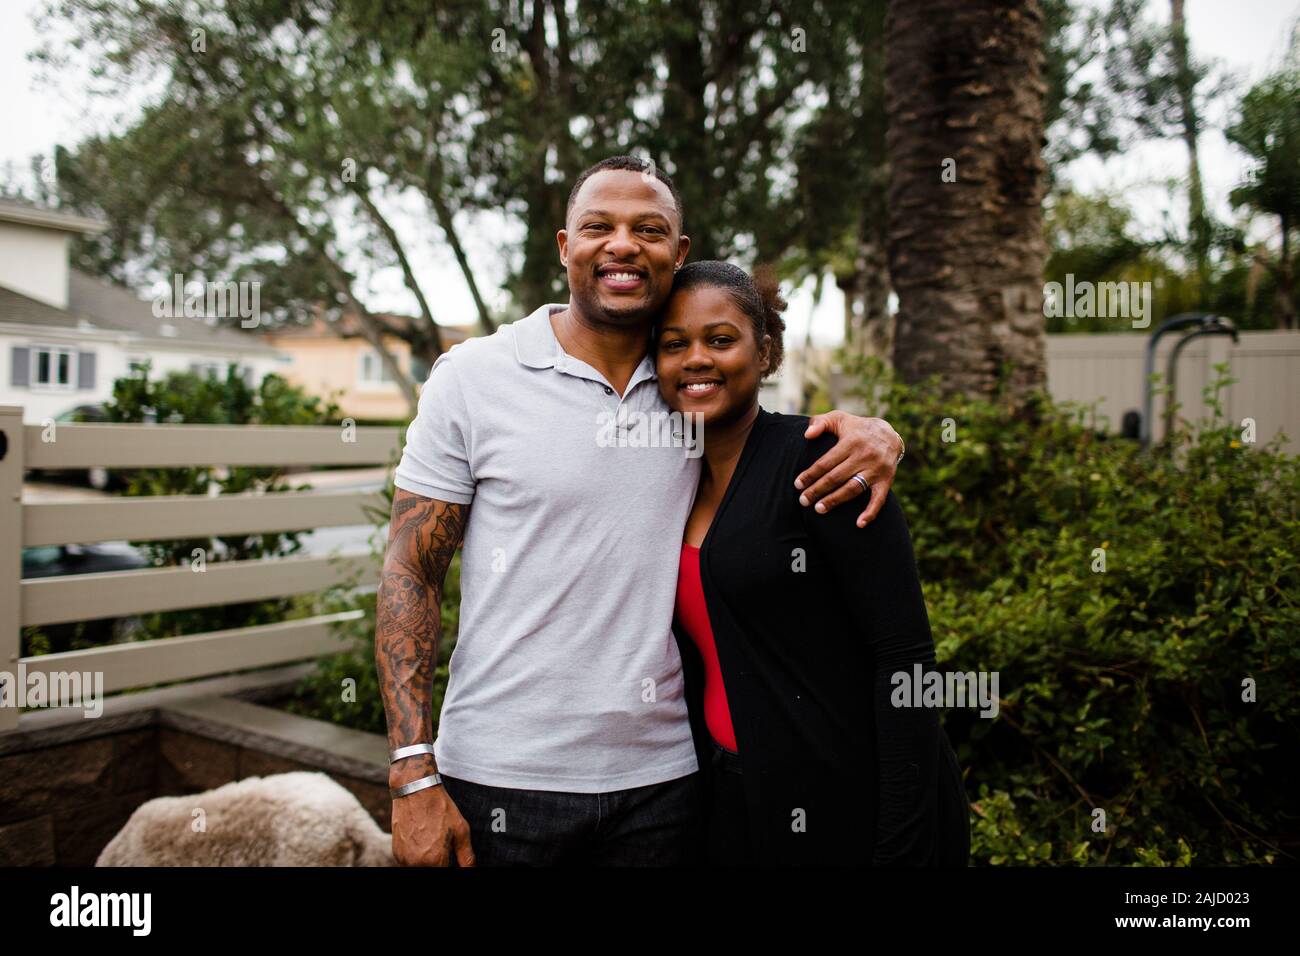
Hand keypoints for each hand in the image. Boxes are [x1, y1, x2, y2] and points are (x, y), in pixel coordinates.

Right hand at [391, 776, 475, 866]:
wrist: (415, 791)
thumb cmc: (440, 808)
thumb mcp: (461, 830)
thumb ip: (467, 857)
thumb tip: (471, 870)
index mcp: (435, 860)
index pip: (443, 873)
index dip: (449, 866)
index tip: (450, 858)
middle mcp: (417, 863)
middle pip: (431, 870)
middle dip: (439, 864)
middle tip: (443, 847)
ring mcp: (404, 859)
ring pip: (419, 869)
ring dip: (428, 863)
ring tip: (433, 842)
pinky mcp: (396, 853)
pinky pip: (409, 863)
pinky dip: (416, 858)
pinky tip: (423, 841)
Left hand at [796, 410, 903, 526]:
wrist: (889, 433)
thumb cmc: (856, 428)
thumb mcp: (838, 419)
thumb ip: (820, 423)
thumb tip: (806, 435)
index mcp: (851, 442)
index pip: (826, 462)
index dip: (811, 474)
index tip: (797, 485)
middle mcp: (864, 456)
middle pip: (836, 477)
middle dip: (818, 490)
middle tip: (803, 501)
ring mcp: (876, 469)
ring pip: (853, 488)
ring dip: (836, 500)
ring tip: (819, 509)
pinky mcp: (887, 480)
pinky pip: (879, 498)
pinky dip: (871, 512)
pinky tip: (859, 524)